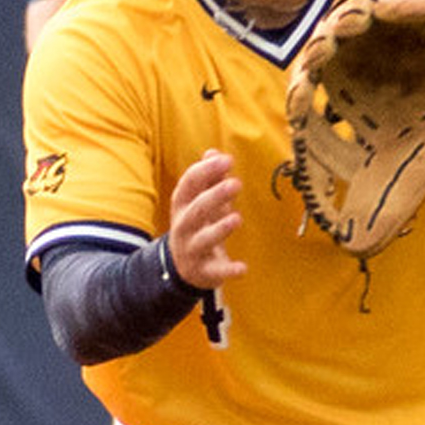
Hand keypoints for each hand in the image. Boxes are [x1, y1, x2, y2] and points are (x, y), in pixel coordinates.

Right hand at [168, 149, 247, 289]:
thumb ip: (207, 178)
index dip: (205, 171)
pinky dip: (228, 270)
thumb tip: (213, 152)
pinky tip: (243, 268)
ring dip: (219, 229)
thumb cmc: (196, 225)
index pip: (188, 185)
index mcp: (182, 206)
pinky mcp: (204, 272)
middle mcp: (184, 227)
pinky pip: (215, 272)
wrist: (181, 266)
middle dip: (214, 196)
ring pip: (203, 240)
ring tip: (236, 218)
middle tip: (236, 183)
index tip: (226, 159)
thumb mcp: (197, 201)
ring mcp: (192, 250)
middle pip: (196, 210)